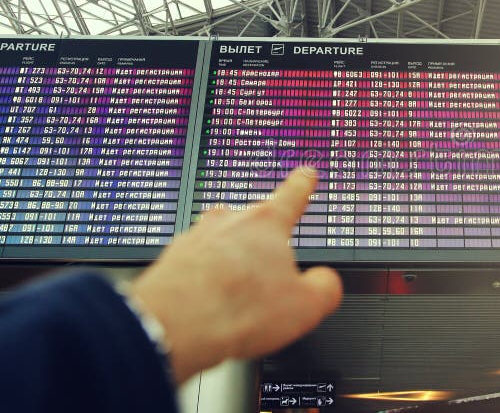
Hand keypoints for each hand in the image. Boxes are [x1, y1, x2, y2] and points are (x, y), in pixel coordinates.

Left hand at [130, 167, 342, 383]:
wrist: (173, 327)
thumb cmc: (236, 309)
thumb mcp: (306, 306)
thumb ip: (325, 287)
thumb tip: (324, 281)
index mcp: (267, 224)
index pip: (293, 194)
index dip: (303, 183)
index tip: (306, 174)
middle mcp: (229, 221)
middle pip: (253, 220)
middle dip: (263, 241)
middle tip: (270, 273)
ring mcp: (197, 238)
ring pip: (222, 241)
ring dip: (231, 260)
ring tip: (237, 292)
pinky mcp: (172, 260)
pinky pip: (196, 264)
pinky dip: (205, 279)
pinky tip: (209, 304)